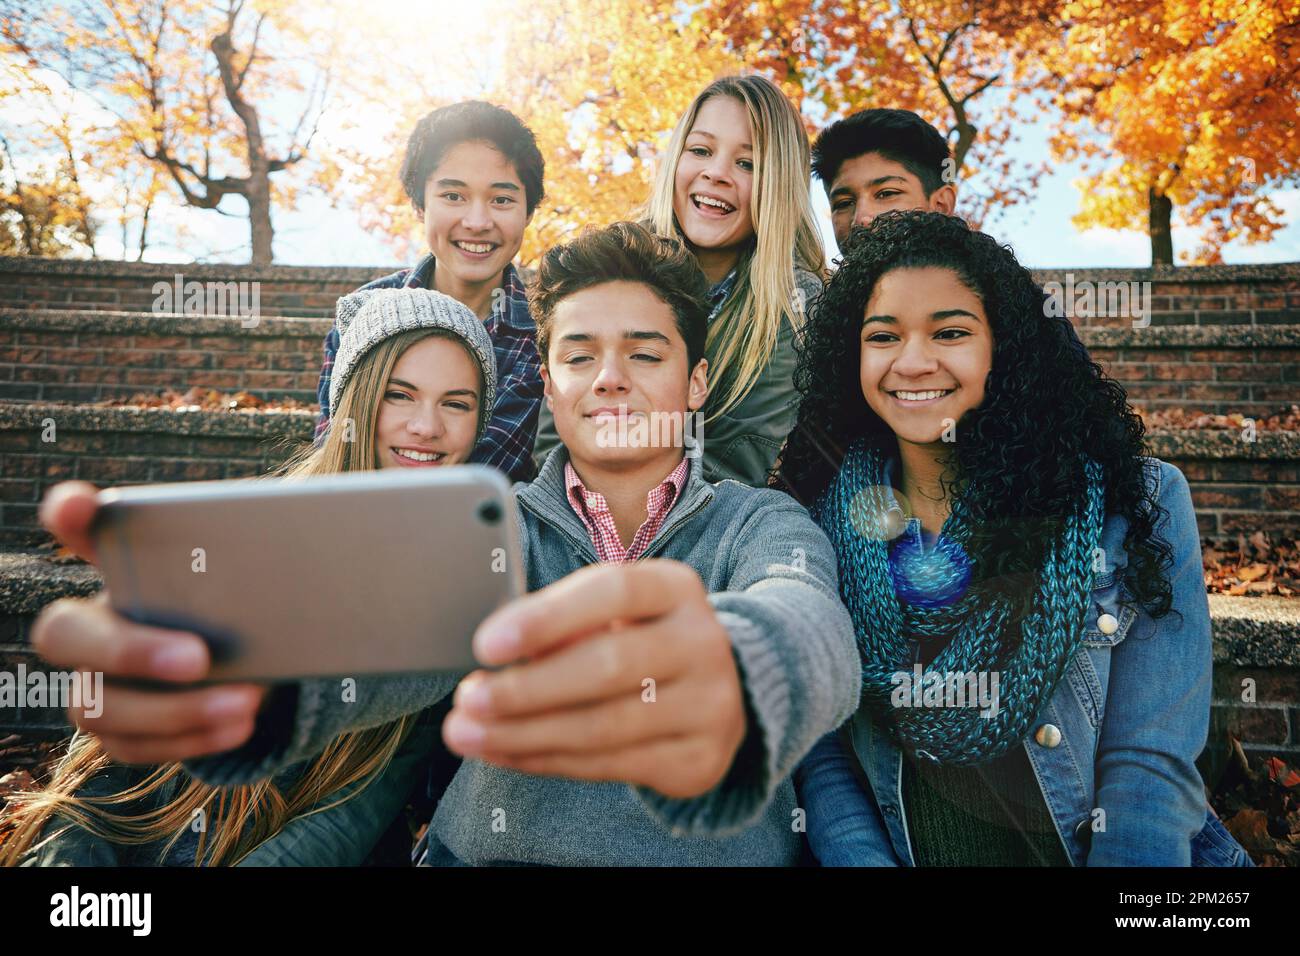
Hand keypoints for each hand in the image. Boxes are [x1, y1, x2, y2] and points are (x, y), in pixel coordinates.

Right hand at [30, 481, 267, 763]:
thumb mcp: (252, 574)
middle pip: (64, 634)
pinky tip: (239, 725)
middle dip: (130, 650)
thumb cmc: (244, 601)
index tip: (81, 504)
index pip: (75, 527)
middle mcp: (92, 622)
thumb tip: (304, 541)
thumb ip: (254, 556)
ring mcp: (96, 681)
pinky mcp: (119, 729)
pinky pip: (134, 746)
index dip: (67, 514)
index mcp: (121, 565)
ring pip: (99, 707)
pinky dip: (191, 740)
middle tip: (198, 657)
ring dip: (176, 711)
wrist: (254, 660)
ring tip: (245, 700)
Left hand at [442, 559, 747, 798]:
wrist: (720, 689)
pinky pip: (611, 766)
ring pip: (604, 726)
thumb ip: (562, 625)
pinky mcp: (700, 759)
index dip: (546, 618)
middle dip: (526, 688)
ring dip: (524, 734)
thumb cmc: (641, 640)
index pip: (612, 591)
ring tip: (469, 733)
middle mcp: (703, 642)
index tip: (486, 644)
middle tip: (468, 699)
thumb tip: (493, 660)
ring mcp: (710, 705)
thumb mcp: (612, 614)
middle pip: (608, 665)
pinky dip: (548, 760)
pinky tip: (508, 753)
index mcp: (676, 588)